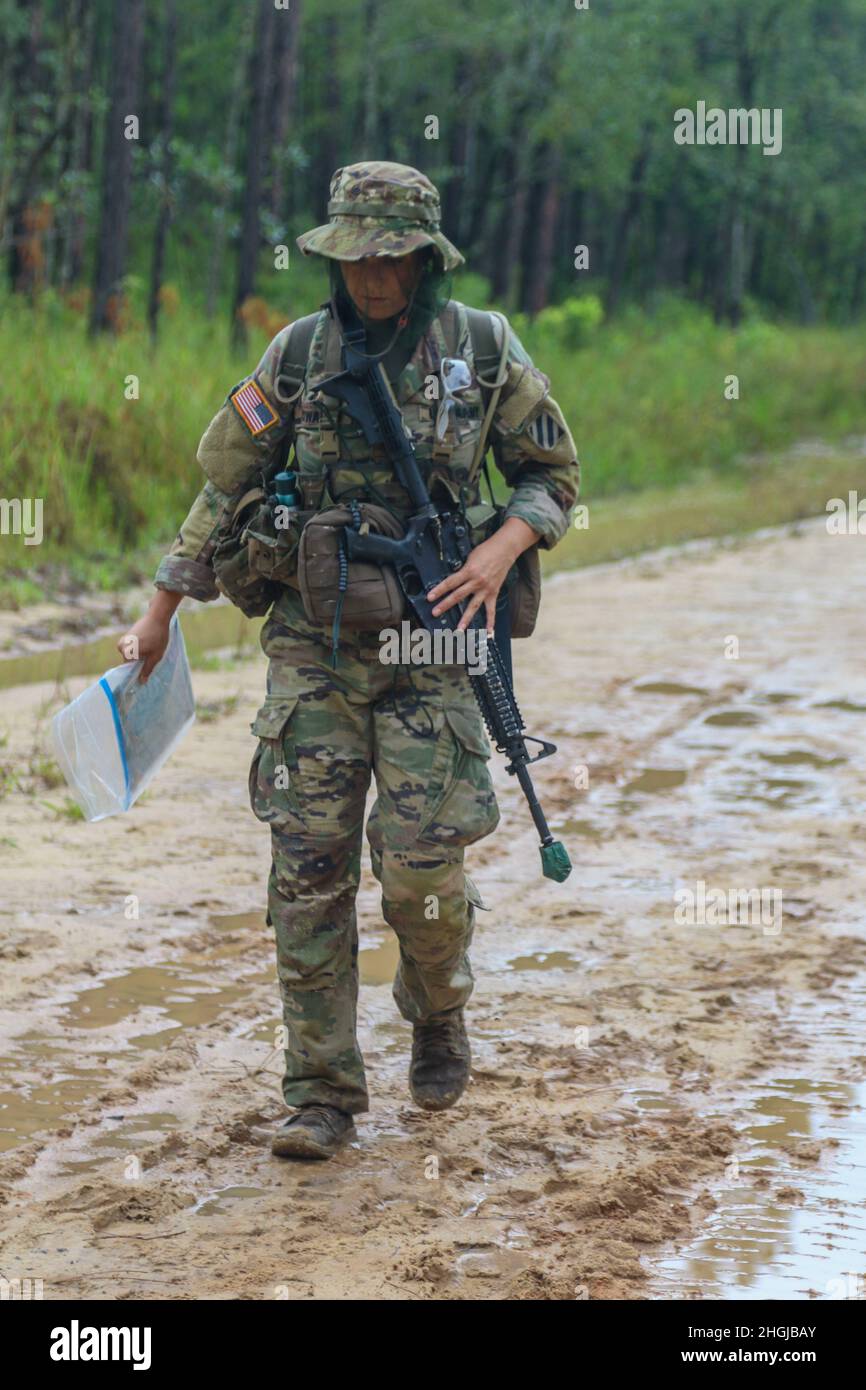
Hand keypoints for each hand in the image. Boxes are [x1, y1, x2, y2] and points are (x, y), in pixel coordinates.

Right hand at [116, 590, 181, 681]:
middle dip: (140, 662)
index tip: (146, 671)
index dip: (138, 671)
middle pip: (130, 662)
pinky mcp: (127, 636)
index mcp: (126, 652)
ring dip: (140, 655)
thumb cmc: (158, 637)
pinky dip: (139, 649)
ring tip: (151, 650)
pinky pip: (132, 648)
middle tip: (152, 657)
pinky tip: (149, 644)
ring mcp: (123, 640)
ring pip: (131, 654)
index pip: (129, 669)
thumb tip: (141, 682)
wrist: (157, 616)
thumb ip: (147, 669)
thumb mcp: (156, 656)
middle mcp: (121, 646)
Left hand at [426, 518, 539, 633]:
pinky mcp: (493, 593)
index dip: (439, 590)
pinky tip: (488, 632)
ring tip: (458, 630)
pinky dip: (490, 621)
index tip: (430, 597)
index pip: (450, 582)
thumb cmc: (486, 550)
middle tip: (435, 613)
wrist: (505, 549)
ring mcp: (486, 589)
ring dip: (465, 619)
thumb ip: (463, 570)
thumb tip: (455, 580)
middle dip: (445, 604)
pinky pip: (491, 609)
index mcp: (468, 571)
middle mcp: (476, 582)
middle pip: (458, 595)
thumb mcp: (470, 558)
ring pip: (473, 606)